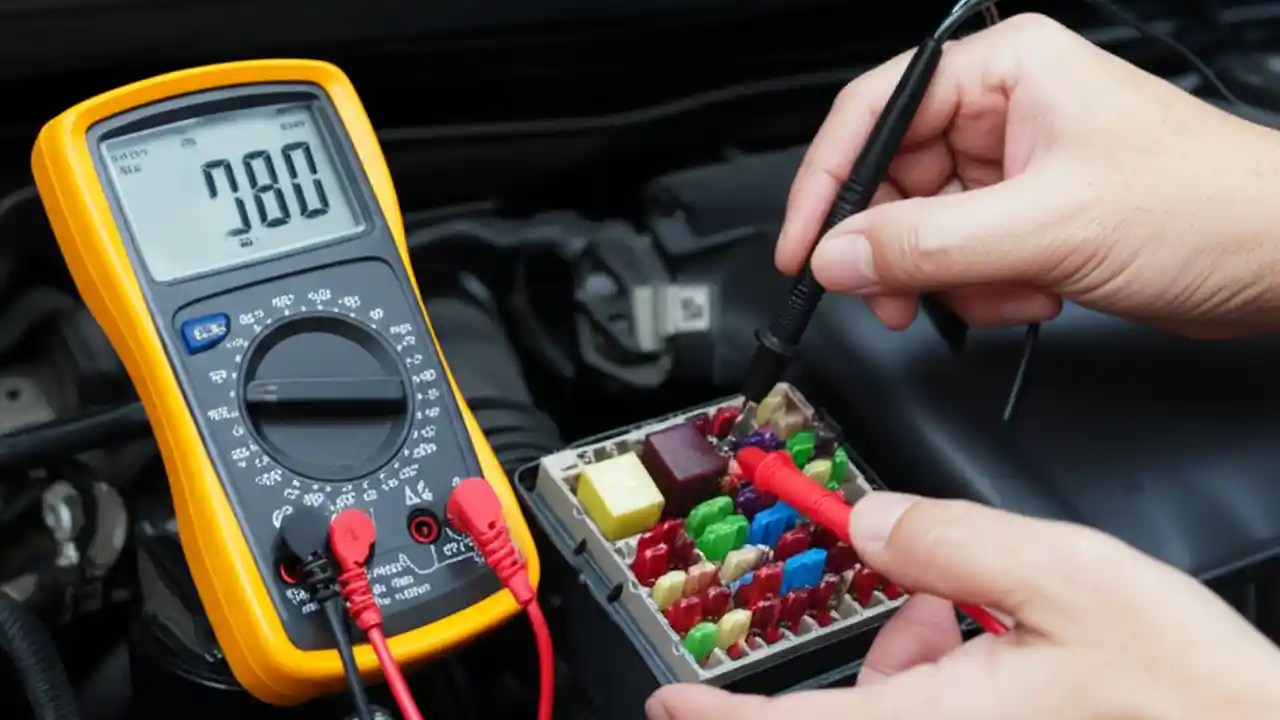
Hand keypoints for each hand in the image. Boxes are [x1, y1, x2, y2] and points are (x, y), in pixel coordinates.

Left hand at [645, 493, 1279, 718]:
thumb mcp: (1066, 578)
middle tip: (919, 597)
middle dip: (868, 649)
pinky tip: (1004, 650)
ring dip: (917, 659)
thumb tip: (874, 521)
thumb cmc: (1187, 699)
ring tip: (980, 616)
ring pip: (898, 713)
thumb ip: (950, 540)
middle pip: (847, 711)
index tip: (670, 694)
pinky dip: (952, 682)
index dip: (714, 712)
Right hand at [777, 13, 1279, 336]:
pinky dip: (987, 290)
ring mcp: (1016, 164)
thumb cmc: (1207, 204)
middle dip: (899, 250)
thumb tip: (838, 254)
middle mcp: (1004, 108)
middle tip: (896, 297)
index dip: (828, 182)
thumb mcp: (1048, 226)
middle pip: (893, 180)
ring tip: (1013, 290)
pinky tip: (1038, 293)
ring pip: (925, 229)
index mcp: (1005, 70)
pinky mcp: (1029, 213)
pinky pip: (963, 257)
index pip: (874, 113)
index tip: (803, 247)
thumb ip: (928, 243)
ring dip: (956, 279)